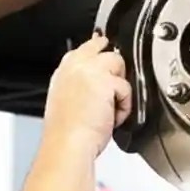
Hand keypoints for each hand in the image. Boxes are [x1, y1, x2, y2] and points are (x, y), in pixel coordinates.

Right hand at [43, 34, 132, 155]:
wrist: (68, 143)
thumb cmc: (67, 133)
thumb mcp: (66, 101)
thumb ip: (79, 86)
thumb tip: (96, 86)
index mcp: (63, 72)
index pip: (83, 49)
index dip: (96, 48)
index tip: (103, 46)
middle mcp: (75, 66)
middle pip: (102, 47)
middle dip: (113, 64)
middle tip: (115, 85)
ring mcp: (90, 71)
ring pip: (118, 62)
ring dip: (119, 85)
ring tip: (110, 108)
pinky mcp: (106, 81)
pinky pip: (126, 87)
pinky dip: (124, 105)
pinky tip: (112, 118)